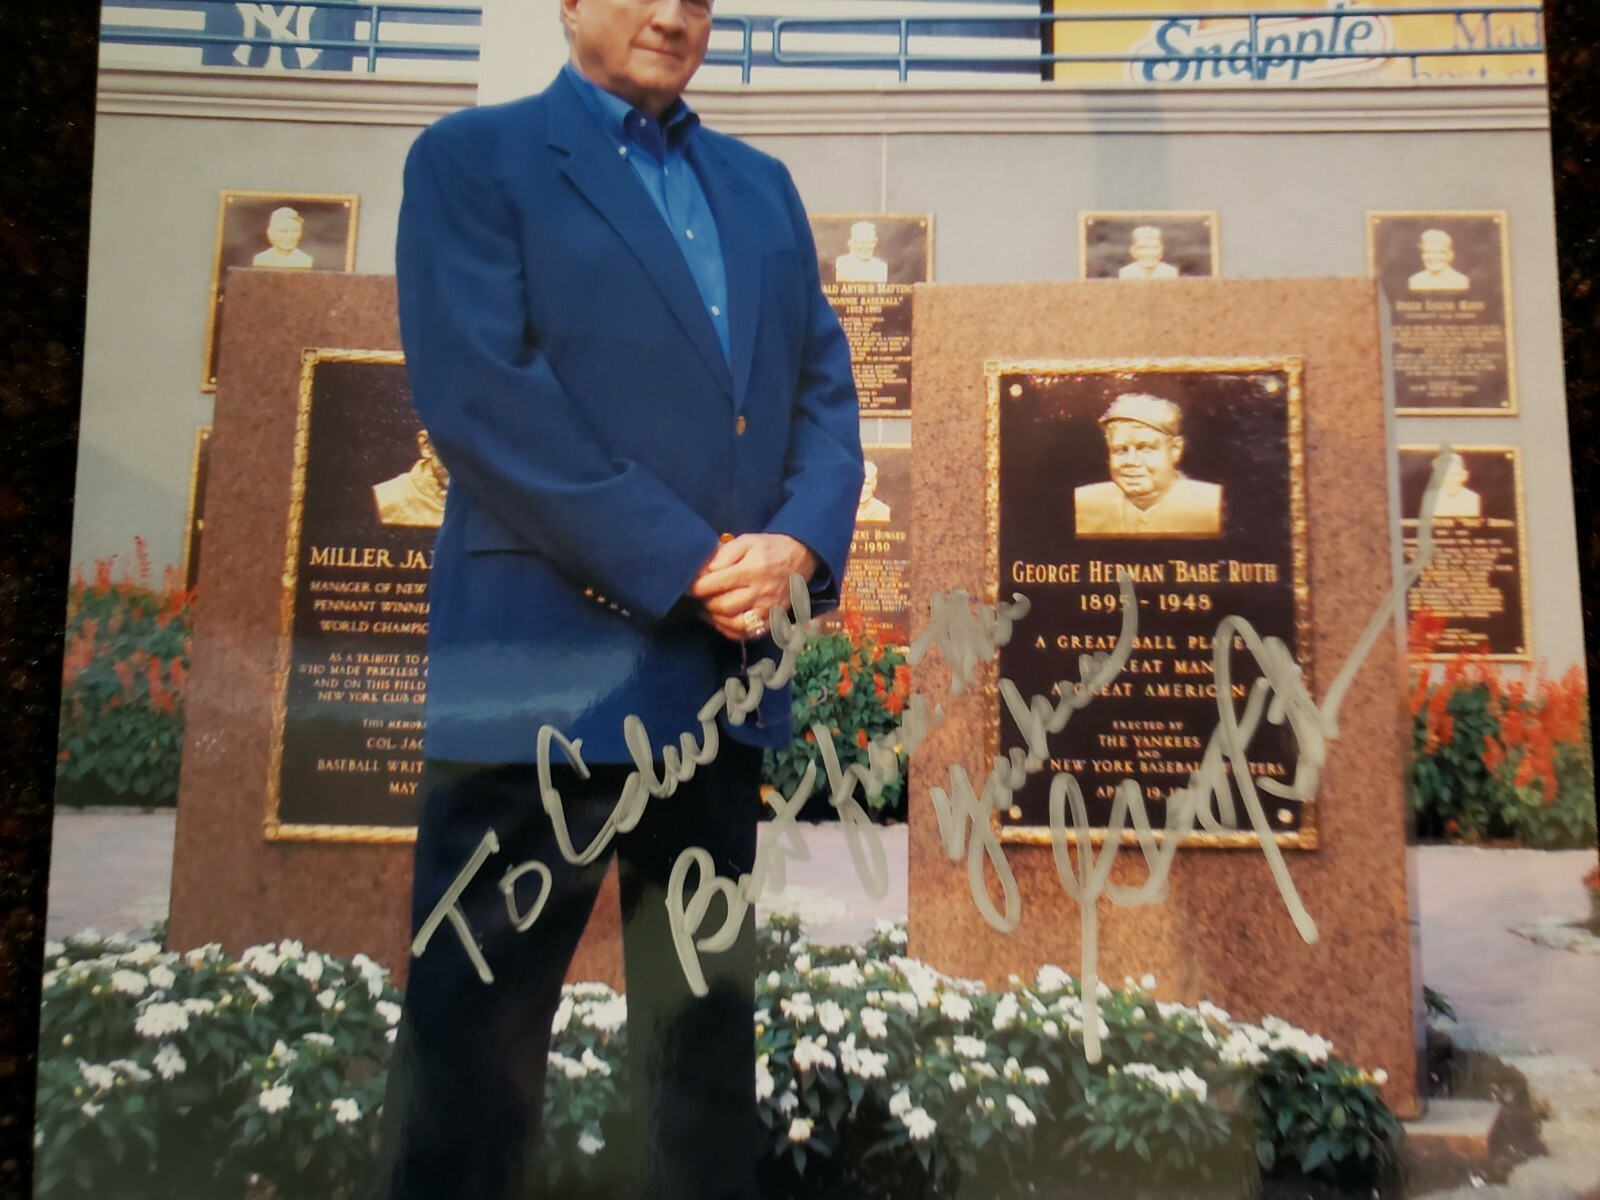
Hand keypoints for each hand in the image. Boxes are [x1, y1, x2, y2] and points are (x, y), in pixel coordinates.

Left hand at [687, 533, 816, 640]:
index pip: (717, 583)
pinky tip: (720, 621)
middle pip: (723, 606)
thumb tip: (704, 571)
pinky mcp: (773, 621)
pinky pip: (747, 634)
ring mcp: (768, 610)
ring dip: (714, 619)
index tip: (685, 587)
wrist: (803, 558)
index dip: (696, 587)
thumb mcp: (748, 540)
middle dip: (705, 602)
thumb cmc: (771, 547)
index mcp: (753, 570)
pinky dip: (729, 631)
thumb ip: (724, 553)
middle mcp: (761, 592)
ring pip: (733, 623)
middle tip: (698, 597)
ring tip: (705, 609)